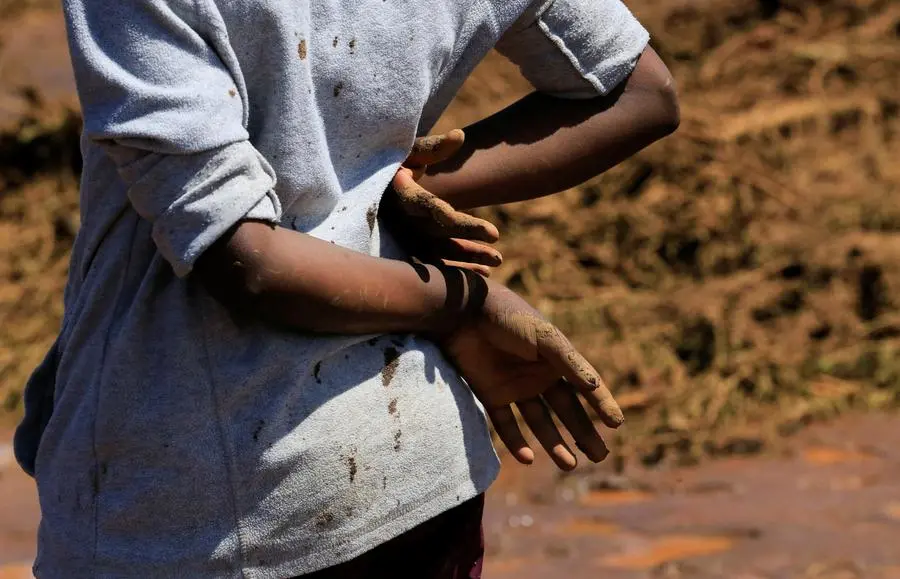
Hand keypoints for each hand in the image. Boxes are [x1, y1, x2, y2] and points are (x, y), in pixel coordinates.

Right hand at [381, 130, 501, 275]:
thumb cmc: (391, 161)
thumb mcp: (408, 150)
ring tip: (496, 263)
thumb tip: (460, 136)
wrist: (367, 181)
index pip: (433, 210)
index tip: (494, 233)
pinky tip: (481, 274)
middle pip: (438, 234)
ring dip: (467, 259)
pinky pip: (434, 260)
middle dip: (469, 245)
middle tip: (498, 252)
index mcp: (402, 195)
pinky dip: (456, 266)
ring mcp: (402, 235)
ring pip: (437, 252)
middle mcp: (401, 219)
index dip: (462, 223)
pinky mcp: (406, 246)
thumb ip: (432, 148)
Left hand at [440, 277, 623, 469]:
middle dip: (583, 433)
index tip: (617, 424)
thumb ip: (568, 362)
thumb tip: (596, 385)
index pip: (584, 387)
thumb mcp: (544, 337)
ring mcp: (515, 386)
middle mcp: (538, 375)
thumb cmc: (509, 318)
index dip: (602, 404)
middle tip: (600, 456)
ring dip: (554, 444)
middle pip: (566, 410)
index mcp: (556, 359)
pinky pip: (506, 423)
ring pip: (539, 422)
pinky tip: (528, 458)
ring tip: (570, 465)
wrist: (464, 313)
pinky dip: (515, 442)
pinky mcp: (491, 394)